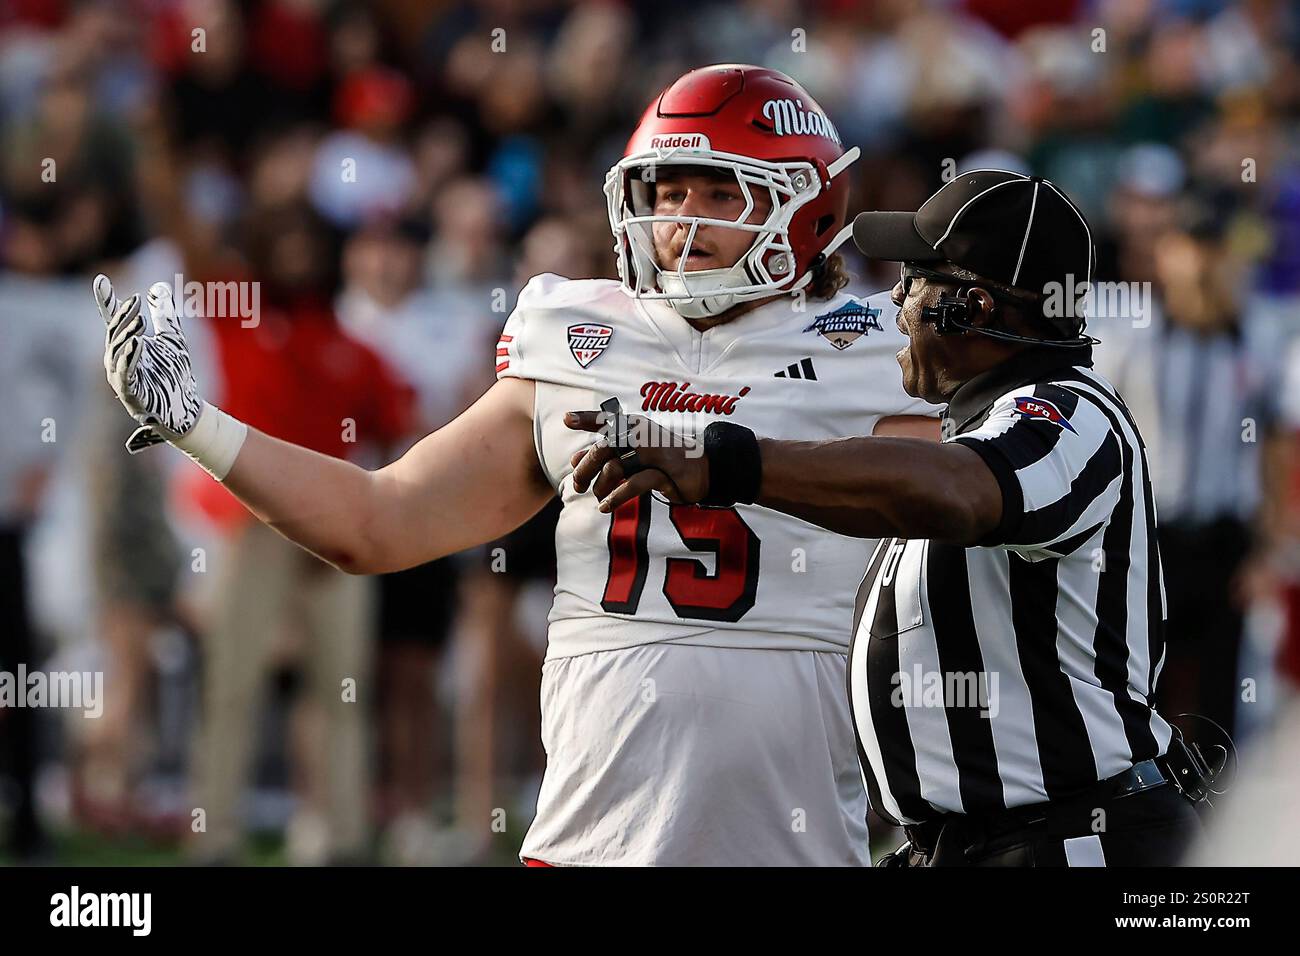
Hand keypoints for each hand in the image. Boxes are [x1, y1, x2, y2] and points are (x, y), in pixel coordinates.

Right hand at [94, 275, 202, 451]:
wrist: (186, 407)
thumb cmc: (175, 374)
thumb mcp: (173, 338)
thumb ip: (164, 314)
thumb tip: (158, 287)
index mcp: (126, 346)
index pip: (113, 321)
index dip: (105, 301)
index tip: (100, 280)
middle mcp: (117, 360)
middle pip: (114, 333)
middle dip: (123, 316)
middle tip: (135, 302)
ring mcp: (120, 377)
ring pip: (117, 351)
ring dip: (126, 334)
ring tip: (139, 320)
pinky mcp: (129, 392)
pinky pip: (125, 373)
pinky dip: (129, 357)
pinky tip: (137, 343)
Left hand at [564, 410, 708, 511]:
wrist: (704, 470)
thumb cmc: (664, 461)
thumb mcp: (634, 454)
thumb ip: (606, 454)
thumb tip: (575, 459)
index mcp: (635, 427)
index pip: (607, 420)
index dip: (587, 418)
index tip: (566, 419)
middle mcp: (643, 436)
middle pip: (603, 449)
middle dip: (585, 469)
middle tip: (577, 485)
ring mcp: (654, 454)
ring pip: (614, 468)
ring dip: (600, 486)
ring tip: (598, 497)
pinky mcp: (663, 473)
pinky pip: (632, 484)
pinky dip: (615, 497)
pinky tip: (606, 506)